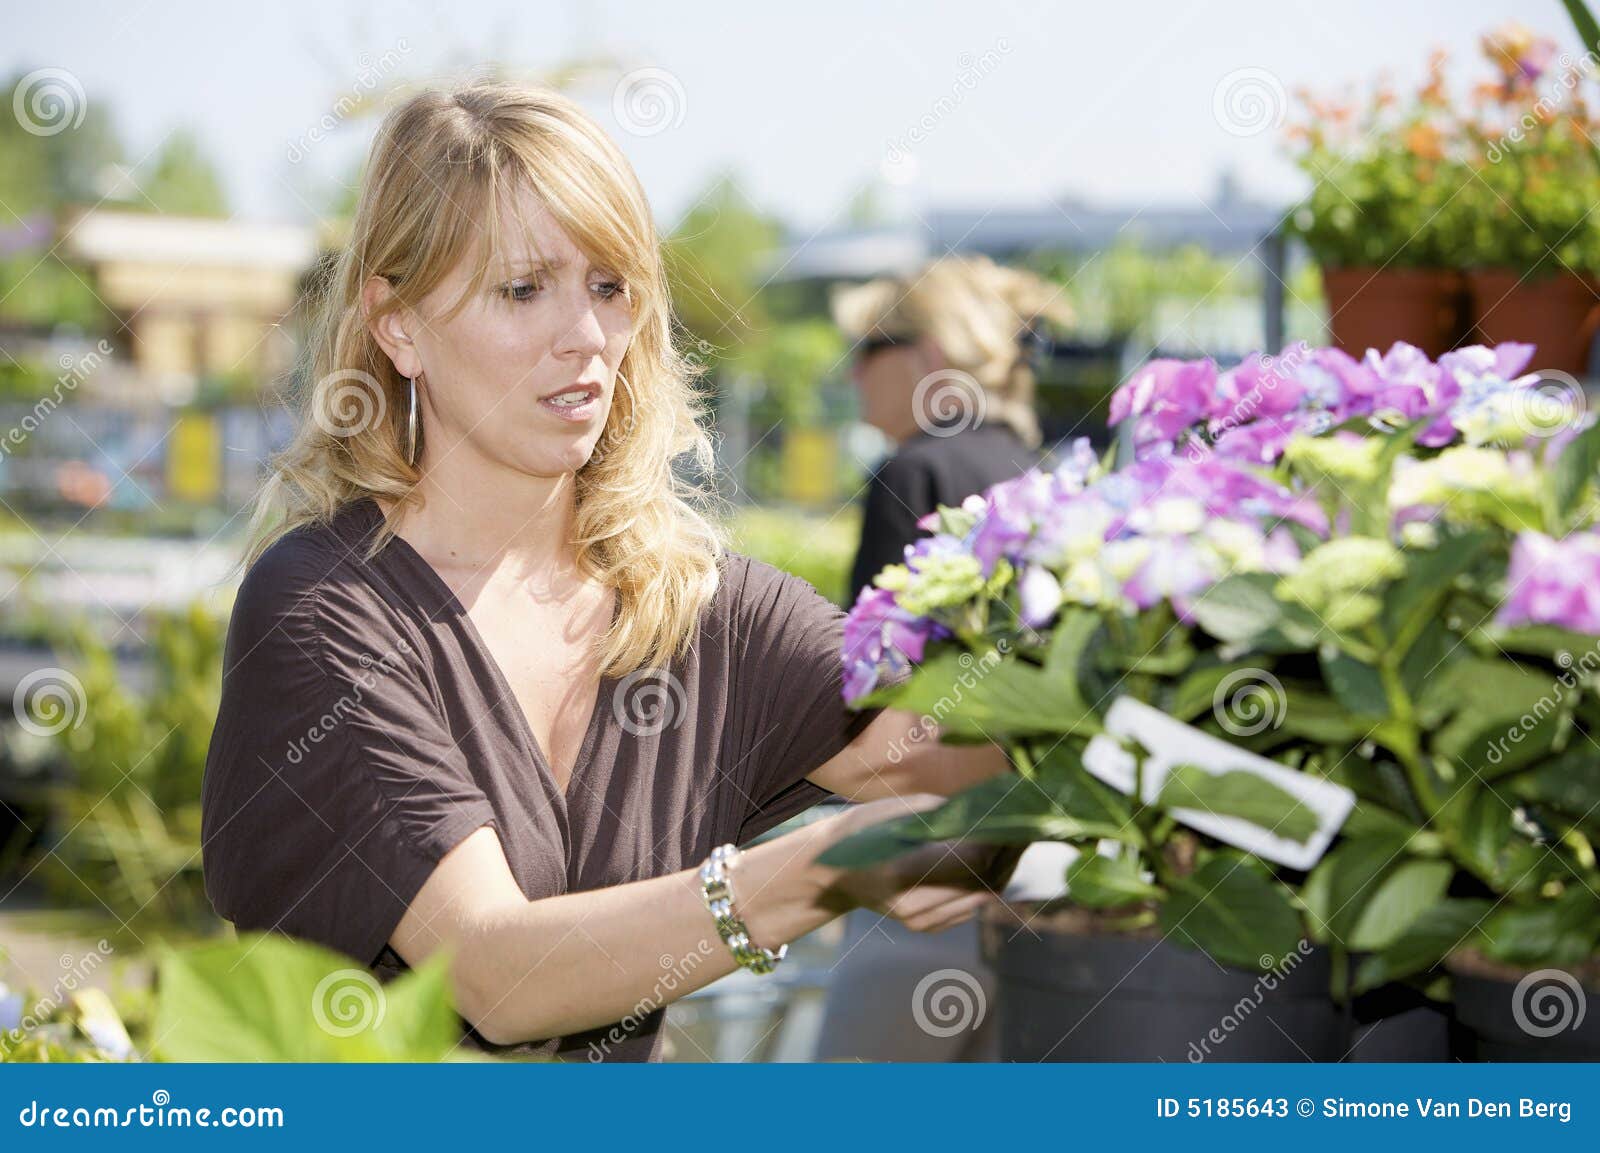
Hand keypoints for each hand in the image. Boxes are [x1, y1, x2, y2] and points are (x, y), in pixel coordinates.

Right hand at [813, 794, 1025, 931]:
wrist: (828, 874)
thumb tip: (985, 809)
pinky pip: (969, 906)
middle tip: (1024, 826)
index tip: (1015, 816)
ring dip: (1002, 868)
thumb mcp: (892, 812)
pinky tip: (995, 861)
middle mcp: (913, 904)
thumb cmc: (859, 832)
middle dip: (1008, 853)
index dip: (999, 839)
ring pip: (981, 896)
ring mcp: (919, 921)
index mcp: (902, 871)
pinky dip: (986, 883)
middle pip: (981, 880)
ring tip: (1016, 840)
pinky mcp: (924, 926)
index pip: (971, 860)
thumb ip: (940, 814)